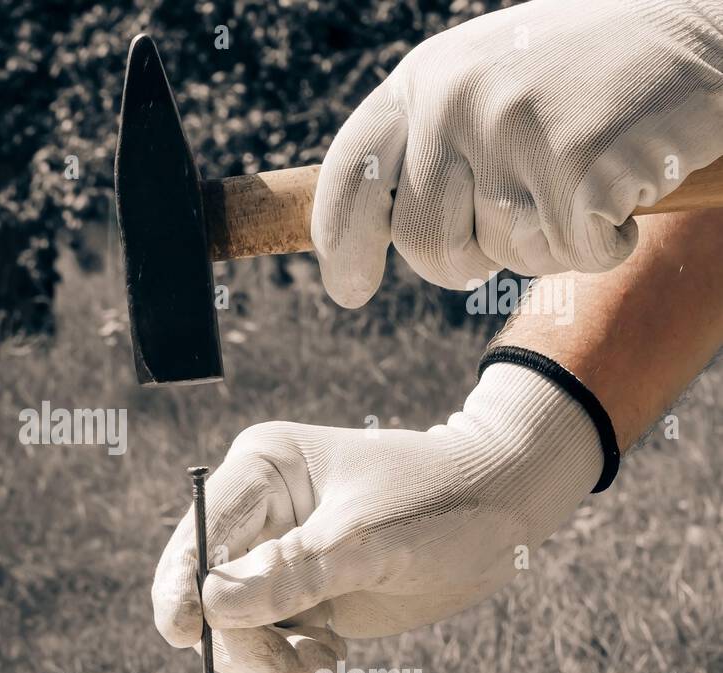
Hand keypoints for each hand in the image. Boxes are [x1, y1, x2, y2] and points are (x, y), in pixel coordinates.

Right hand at [152, 364, 602, 672]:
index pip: (202, 531)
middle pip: (206, 587)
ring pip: (231, 624)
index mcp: (263, 471)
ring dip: (268, 657)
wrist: (504, 508)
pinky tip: (332, 656)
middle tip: (289, 671)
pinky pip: (265, 640)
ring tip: (324, 665)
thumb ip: (293, 572)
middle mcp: (257, 513)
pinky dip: (290, 661)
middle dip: (239, 636)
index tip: (182, 633)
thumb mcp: (371, 539)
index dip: (180, 582)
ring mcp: (275, 556)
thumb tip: (211, 606)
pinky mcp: (298, 593)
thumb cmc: (441, 500)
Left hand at [311, 0, 722, 307]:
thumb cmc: (594, 70)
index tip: (349, 289)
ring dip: (554, 240)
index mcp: (426, 76)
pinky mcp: (578, 168)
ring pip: (507, 256)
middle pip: (423, 245)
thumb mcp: (492, 80)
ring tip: (590, 172)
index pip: (353, 175)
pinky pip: (578, 256)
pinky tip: (632, 181)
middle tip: (521, 230)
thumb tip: (375, 229)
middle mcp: (455, 101)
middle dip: (465, 264)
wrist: (709, 27)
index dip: (342, 243)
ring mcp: (514, 132)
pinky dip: (611, 240)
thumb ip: (435, 140)